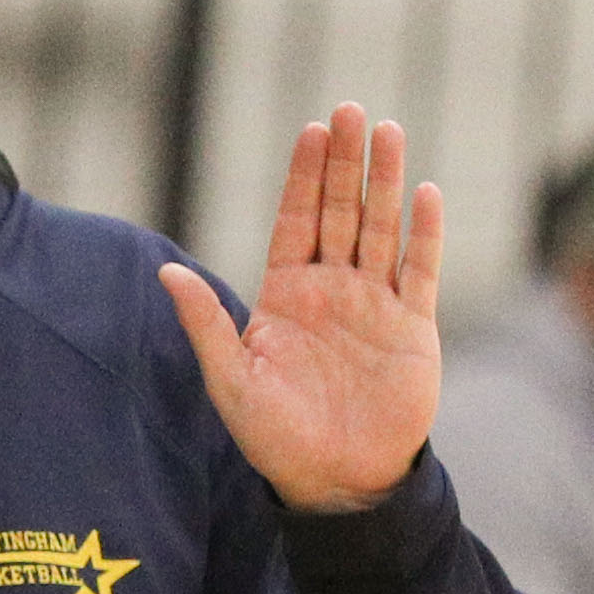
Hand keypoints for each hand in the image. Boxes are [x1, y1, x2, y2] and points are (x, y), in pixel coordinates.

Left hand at [159, 106, 445, 512]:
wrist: (335, 483)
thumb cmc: (275, 437)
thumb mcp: (231, 380)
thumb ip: (205, 323)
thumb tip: (166, 271)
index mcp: (285, 294)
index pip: (295, 219)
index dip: (303, 176)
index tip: (311, 130)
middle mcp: (331, 290)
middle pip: (340, 211)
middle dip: (344, 162)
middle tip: (350, 110)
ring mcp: (374, 305)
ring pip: (382, 229)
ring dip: (384, 182)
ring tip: (387, 131)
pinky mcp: (413, 329)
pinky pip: (421, 272)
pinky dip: (425, 234)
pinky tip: (426, 195)